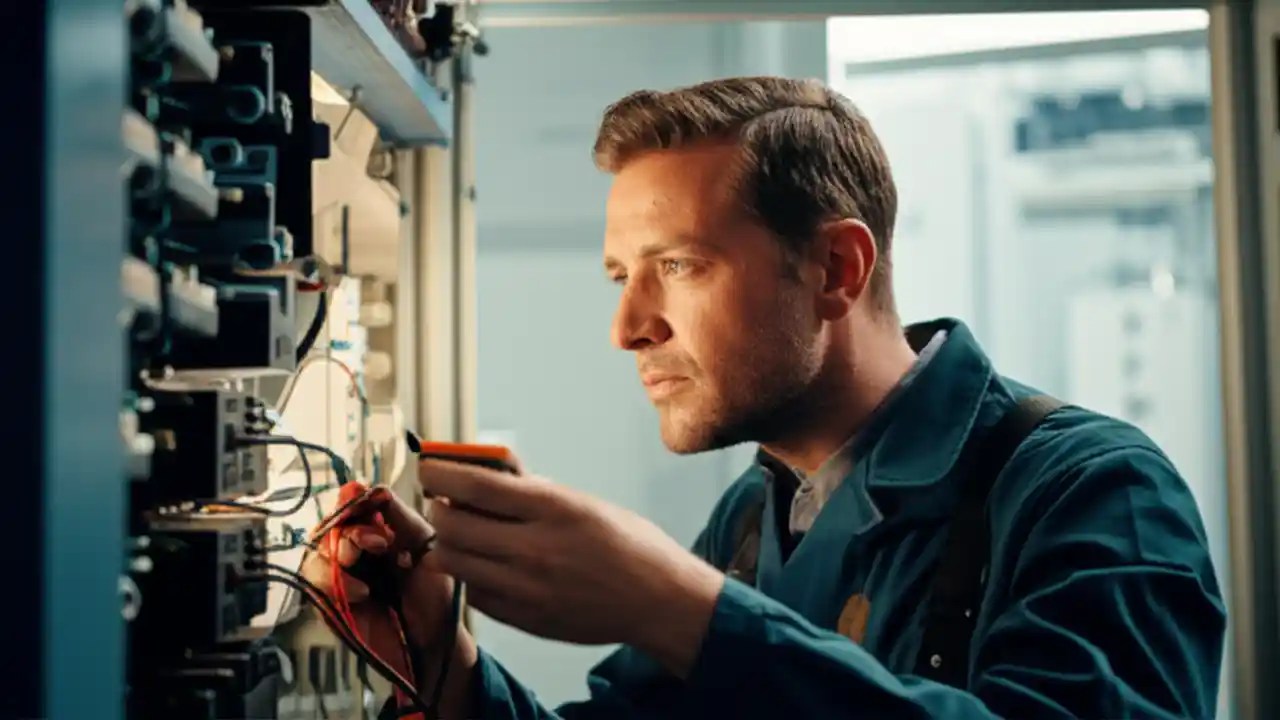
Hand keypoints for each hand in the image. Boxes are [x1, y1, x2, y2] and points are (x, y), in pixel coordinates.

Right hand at [299, 487, 474, 681]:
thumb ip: (401, 517)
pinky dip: (334, 581)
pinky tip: (362, 592)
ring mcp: (340, 576)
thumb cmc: (435, 593)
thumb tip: (375, 487)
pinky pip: (314, 582)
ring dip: (338, 552)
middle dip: (349, 528)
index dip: (349, 498)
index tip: (355, 493)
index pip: (351, 505)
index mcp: (377, 531)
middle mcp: (355, 551)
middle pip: (330, 525)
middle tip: (378, 542)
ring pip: (316, 551)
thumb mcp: (425, 545)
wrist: (435, 639)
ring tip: (361, 563)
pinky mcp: (329, 603)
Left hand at [419, 459, 725, 676]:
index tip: (429, 466)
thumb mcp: (583, 502)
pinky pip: (473, 593)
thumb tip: (486, 466)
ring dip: (447, 543)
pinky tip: (488, 566)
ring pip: (451, 561)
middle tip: (444, 502)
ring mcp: (525, 588)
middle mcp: (533, 548)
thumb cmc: (628, 544)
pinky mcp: (523, 619)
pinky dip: (471, 576)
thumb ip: (532, 488)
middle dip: (437, 508)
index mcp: (552, 509)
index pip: (472, 484)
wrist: (660, 601)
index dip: (439, 471)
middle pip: (449, 523)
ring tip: (461, 535)